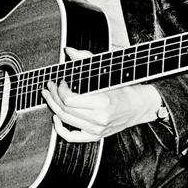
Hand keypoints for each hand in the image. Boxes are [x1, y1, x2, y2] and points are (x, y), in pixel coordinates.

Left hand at [43, 47, 163, 140]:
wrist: (137, 106)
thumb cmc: (123, 89)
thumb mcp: (106, 72)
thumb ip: (86, 60)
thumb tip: (69, 51)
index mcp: (102, 102)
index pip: (69, 99)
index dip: (60, 89)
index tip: (62, 81)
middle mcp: (98, 119)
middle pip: (64, 109)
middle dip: (53, 96)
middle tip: (49, 86)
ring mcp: (96, 130)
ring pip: (65, 120)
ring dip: (53, 107)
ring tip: (49, 96)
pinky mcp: (94, 136)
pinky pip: (71, 137)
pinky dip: (60, 128)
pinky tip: (56, 117)